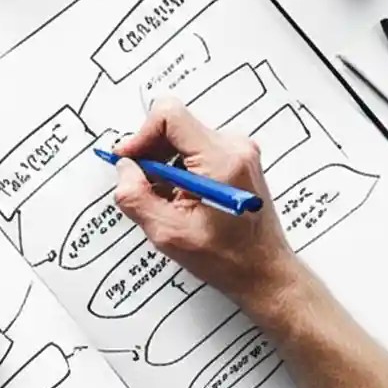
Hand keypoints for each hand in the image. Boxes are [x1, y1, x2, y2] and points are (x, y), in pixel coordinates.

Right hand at [112, 98, 309, 318]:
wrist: (263, 271)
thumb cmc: (226, 258)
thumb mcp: (168, 233)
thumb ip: (136, 197)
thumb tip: (124, 168)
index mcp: (221, 160)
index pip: (170, 115)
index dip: (140, 135)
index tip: (128, 159)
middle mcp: (234, 147)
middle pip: (174, 125)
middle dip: (150, 152)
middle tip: (141, 185)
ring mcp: (239, 150)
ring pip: (182, 137)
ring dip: (163, 162)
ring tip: (164, 197)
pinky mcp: (237, 158)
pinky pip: (195, 148)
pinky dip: (178, 167)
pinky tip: (178, 196)